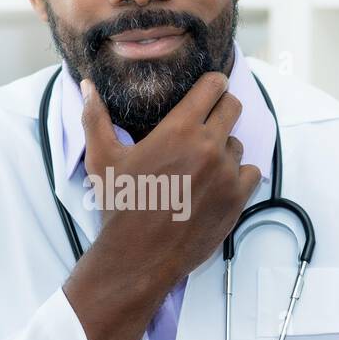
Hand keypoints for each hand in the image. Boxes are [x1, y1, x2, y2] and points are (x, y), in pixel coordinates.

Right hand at [79, 71, 260, 287]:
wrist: (139, 256)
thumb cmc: (121, 207)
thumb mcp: (103, 160)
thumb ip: (95, 118)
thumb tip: (88, 86)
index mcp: (179, 130)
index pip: (214, 86)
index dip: (213, 84)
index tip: (211, 89)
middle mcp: (209, 147)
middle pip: (233, 108)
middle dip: (221, 110)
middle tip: (207, 123)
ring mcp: (227, 174)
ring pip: (237, 144)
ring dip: (224, 149)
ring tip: (200, 166)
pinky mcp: (237, 199)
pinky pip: (250, 173)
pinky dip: (237, 176)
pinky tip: (215, 185)